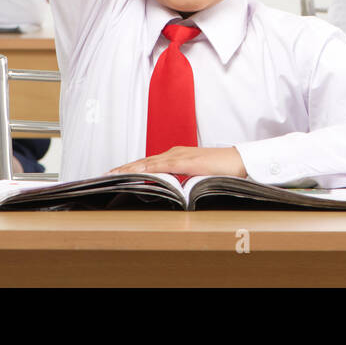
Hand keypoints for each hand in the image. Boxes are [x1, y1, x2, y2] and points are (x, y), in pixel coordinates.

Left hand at [108, 146, 247, 178]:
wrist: (240, 162)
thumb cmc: (222, 170)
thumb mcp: (197, 177)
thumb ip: (183, 181)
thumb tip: (171, 192)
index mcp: (177, 156)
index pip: (148, 163)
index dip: (131, 168)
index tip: (115, 173)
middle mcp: (175, 153)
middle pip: (143, 161)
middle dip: (124, 167)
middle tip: (105, 173)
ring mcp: (179, 155)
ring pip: (147, 162)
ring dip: (129, 167)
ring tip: (113, 173)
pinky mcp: (185, 161)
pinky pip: (161, 165)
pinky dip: (145, 168)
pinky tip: (135, 172)